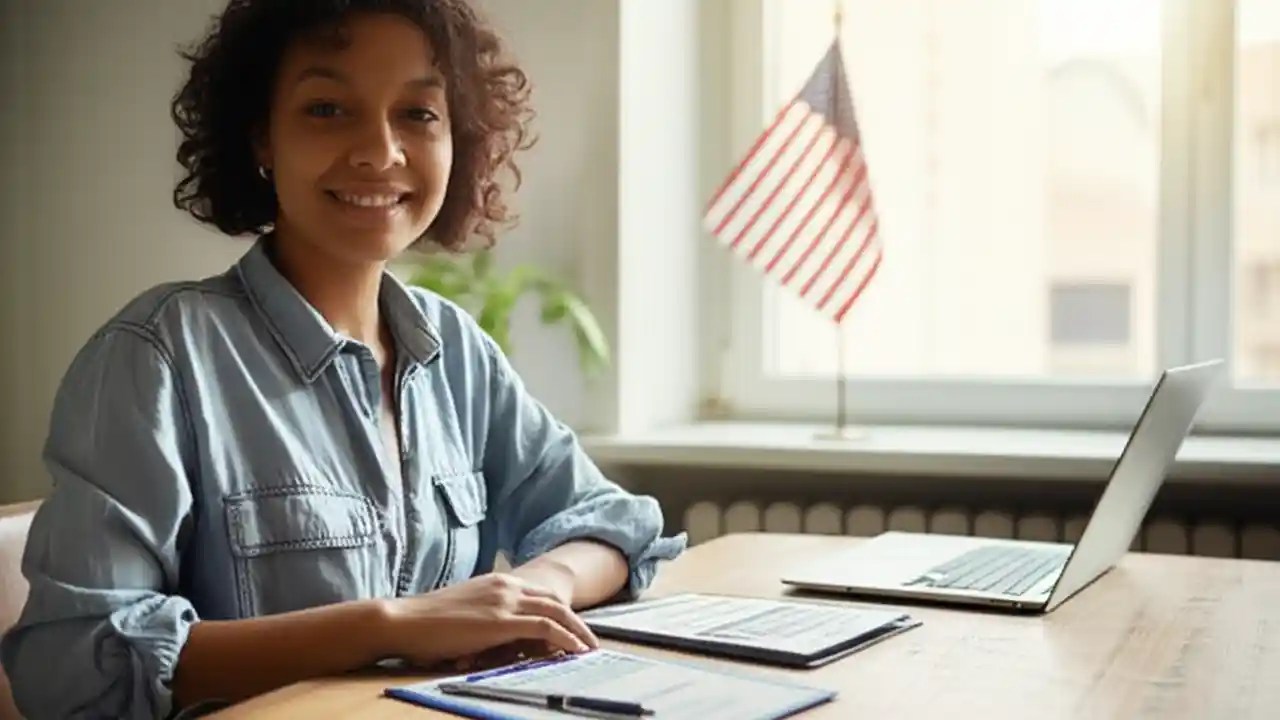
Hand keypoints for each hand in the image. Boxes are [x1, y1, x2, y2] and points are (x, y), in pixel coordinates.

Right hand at [374, 573, 599, 667]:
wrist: (404, 620)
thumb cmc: (426, 623)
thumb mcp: (465, 613)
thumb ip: (487, 617)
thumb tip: (501, 638)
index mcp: (497, 582)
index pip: (540, 594)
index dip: (560, 612)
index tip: (573, 629)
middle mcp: (506, 585)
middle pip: (555, 600)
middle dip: (577, 622)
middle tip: (591, 641)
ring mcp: (505, 601)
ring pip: (556, 612)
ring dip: (578, 632)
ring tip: (590, 650)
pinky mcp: (501, 621)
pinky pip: (545, 628)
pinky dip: (565, 639)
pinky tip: (575, 651)